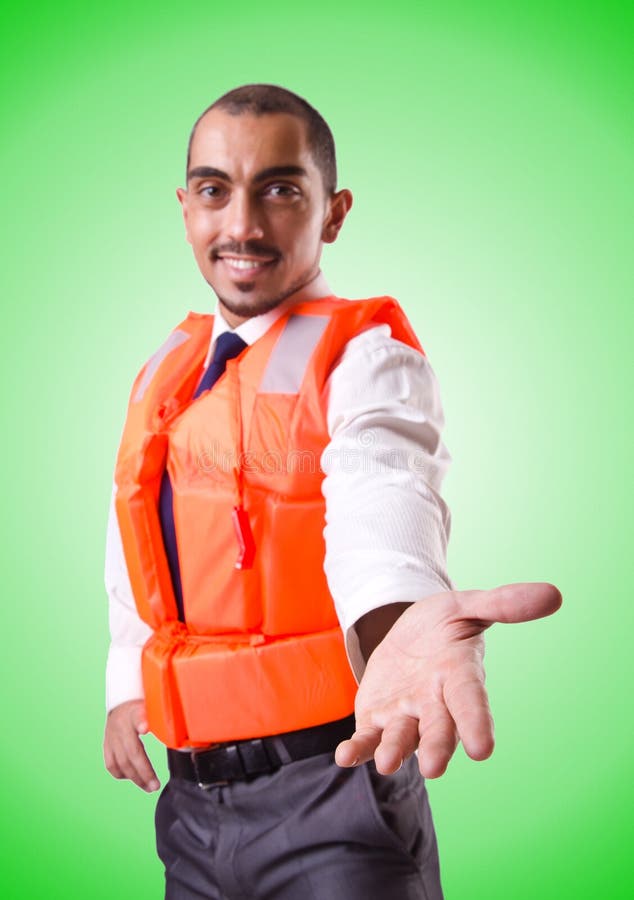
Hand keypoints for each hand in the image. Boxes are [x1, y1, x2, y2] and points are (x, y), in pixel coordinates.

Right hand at [103, 699, 160, 791]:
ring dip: (134, 778)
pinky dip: (121, 775)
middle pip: (131, 752)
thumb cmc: (139, 710)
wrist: (120, 708)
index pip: (137, 717)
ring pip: (120, 763)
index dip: (141, 723)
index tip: (144, 728)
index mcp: (133, 714)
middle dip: (144, 772)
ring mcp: (111, 738)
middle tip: (155, 785)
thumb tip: (161, 727)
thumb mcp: (150, 707)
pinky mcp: (106, 747)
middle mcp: (120, 727)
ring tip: (148, 787)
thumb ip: (156, 715)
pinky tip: (132, 778)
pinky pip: (111, 765)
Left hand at [335, 582, 561, 777]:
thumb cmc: (444, 623)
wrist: (407, 632)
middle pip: (438, 730)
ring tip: (387, 764)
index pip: (471, 702)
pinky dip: (358, 749)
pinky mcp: (376, 718)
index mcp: (460, 677)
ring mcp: (406, 715)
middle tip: (434, 767)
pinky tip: (346, 756)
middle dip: (437, 748)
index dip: (477, 723)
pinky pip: (367, 738)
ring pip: (402, 739)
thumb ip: (503, 604)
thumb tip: (553, 594)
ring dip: (394, 752)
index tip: (484, 749)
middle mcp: (435, 704)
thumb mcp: (467, 605)